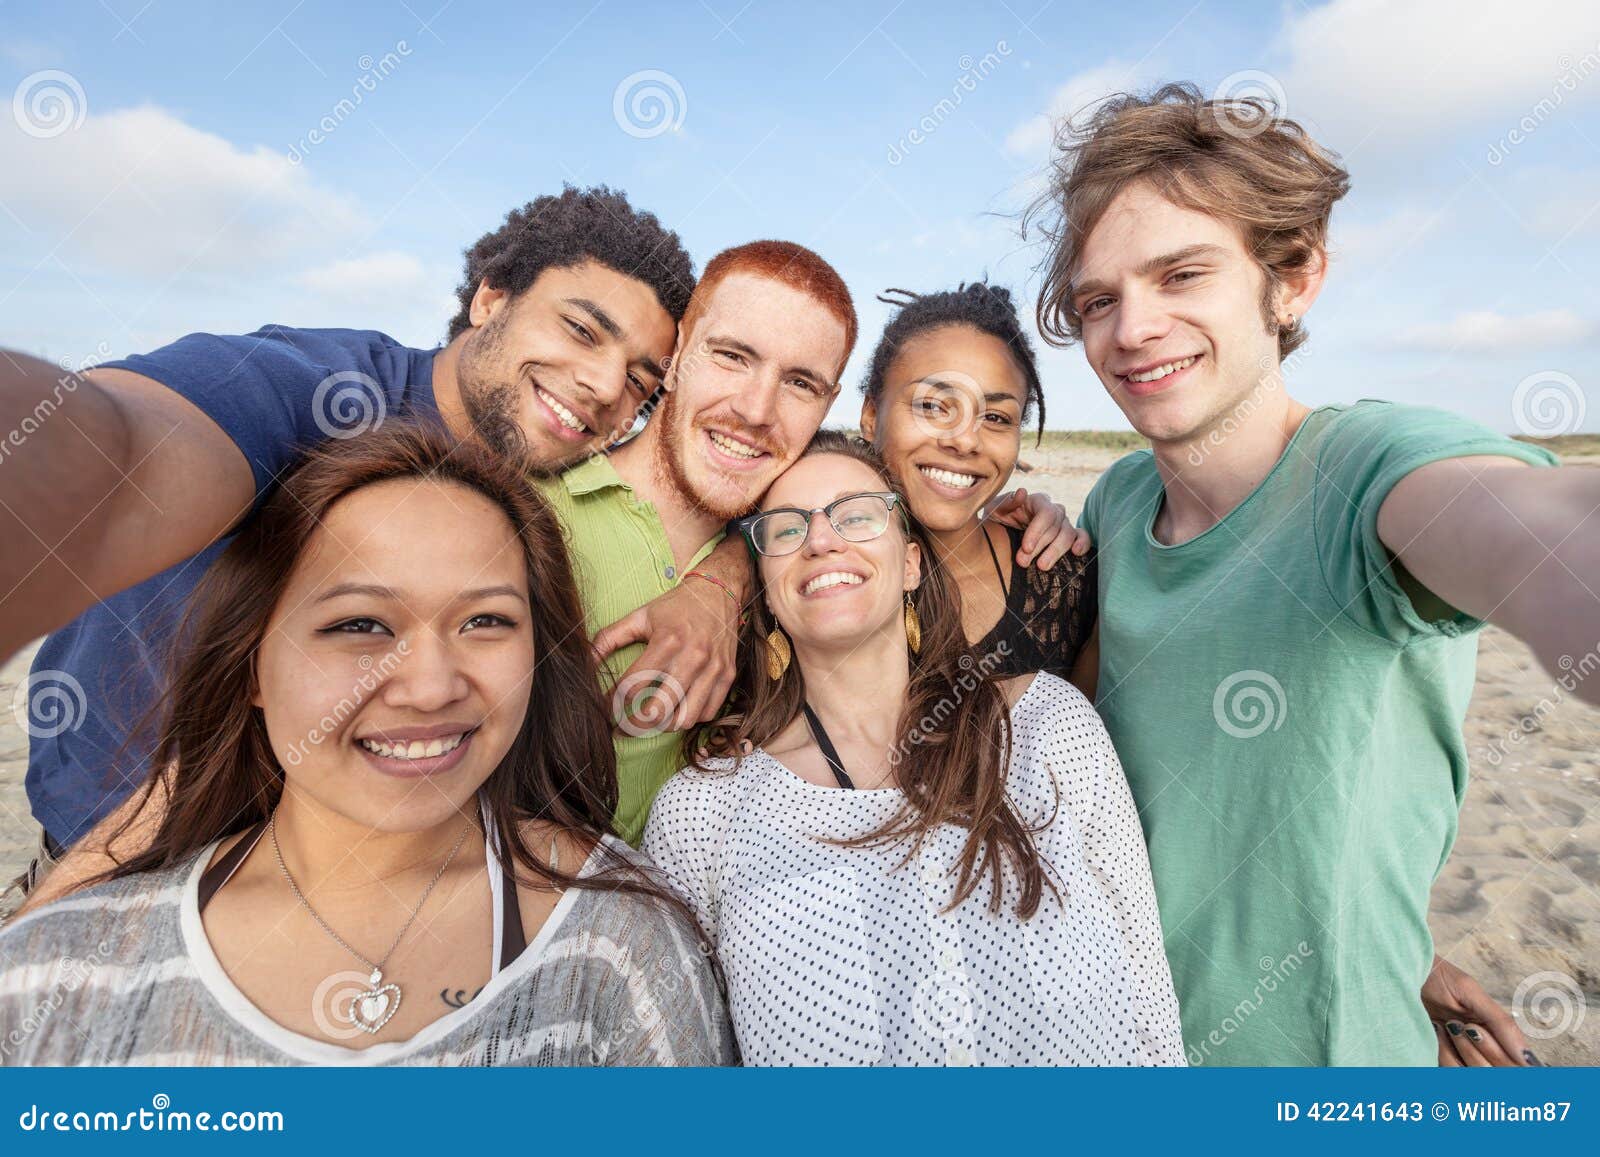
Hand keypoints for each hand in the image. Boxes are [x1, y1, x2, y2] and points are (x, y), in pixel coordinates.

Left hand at [593, 575, 738, 734]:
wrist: (719, 591)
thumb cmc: (675, 606)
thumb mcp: (639, 616)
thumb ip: (608, 638)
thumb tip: (584, 662)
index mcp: (667, 641)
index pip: (632, 686)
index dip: (612, 702)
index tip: (604, 706)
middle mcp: (692, 658)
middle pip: (658, 711)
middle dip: (635, 723)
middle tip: (624, 724)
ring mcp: (712, 669)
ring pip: (684, 719)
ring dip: (664, 724)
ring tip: (652, 717)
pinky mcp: (727, 676)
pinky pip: (707, 713)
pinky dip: (689, 717)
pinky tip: (677, 708)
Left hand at [982, 488, 1090, 570]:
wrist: (1000, 532)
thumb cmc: (997, 518)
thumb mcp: (994, 509)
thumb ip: (1006, 502)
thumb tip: (1022, 492)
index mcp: (1037, 501)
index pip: (1045, 513)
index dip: (1037, 531)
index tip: (1025, 547)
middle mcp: (1054, 510)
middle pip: (1055, 527)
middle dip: (1039, 547)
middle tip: (1023, 562)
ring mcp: (1063, 523)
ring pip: (1068, 534)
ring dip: (1055, 552)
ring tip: (1042, 566)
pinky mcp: (1070, 536)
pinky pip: (1082, 536)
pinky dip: (1082, 543)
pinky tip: (1076, 553)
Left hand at [1423, 955, 1539, 1065]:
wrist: (1405, 974)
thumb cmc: (1439, 979)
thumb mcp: (1472, 994)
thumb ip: (1502, 1024)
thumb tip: (1527, 1058)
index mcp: (1501, 1035)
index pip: (1517, 1065)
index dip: (1499, 1054)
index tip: (1475, 1029)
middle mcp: (1486, 1051)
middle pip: (1495, 1072)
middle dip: (1477, 1048)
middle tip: (1461, 1023)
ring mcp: (1464, 1058)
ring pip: (1473, 1074)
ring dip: (1458, 1049)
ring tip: (1447, 1025)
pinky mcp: (1444, 1061)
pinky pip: (1451, 1072)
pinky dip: (1442, 1053)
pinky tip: (1436, 1032)